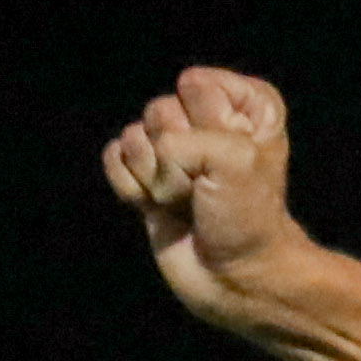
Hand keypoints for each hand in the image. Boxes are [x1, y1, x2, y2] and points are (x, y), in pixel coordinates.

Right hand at [104, 67, 313, 328]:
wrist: (235, 275)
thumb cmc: (246, 216)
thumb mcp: (236, 158)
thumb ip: (186, 136)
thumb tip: (140, 150)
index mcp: (247, 104)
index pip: (196, 84)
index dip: (209, 126)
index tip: (233, 158)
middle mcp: (209, 119)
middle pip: (159, 109)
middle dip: (177, 155)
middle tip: (203, 188)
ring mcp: (175, 148)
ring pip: (133, 135)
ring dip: (155, 177)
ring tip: (184, 200)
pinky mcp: (146, 175)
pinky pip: (113, 157)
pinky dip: (130, 186)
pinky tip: (156, 206)